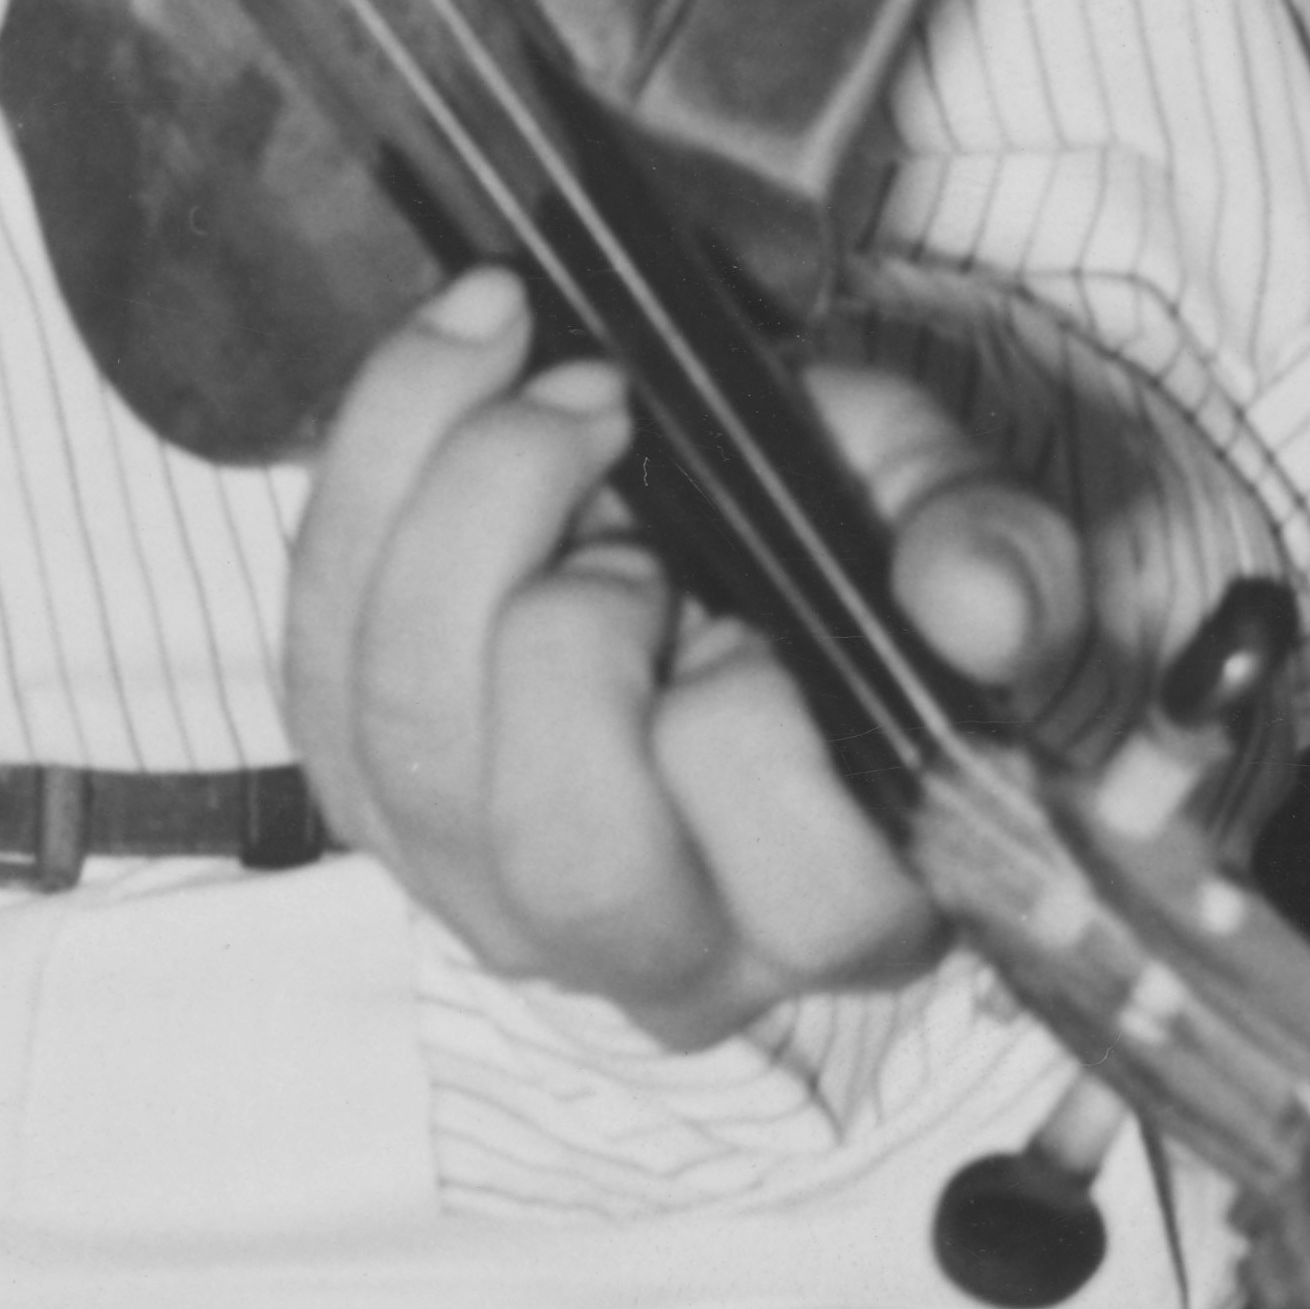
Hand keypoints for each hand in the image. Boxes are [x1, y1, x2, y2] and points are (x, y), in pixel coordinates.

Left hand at [283, 261, 1087, 1046]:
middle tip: (626, 456)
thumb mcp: (948, 514)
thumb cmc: (852, 542)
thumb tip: (975, 609)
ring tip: (555, 395)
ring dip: (455, 511)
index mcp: (840, 909)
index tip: (758, 583)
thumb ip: (994, 554)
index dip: (761, 723)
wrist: (730, 503)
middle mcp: (656, 947)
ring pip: (408, 743)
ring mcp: (485, 887)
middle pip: (567, 847)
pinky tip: (466, 362)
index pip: (809, 892)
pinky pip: (315, 656)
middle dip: (569, 618)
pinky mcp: (368, 794)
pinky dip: (369, 473)